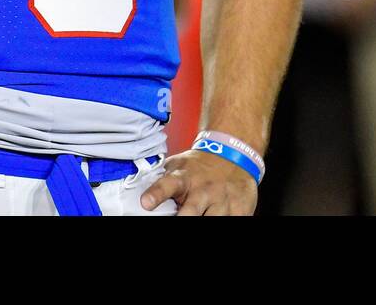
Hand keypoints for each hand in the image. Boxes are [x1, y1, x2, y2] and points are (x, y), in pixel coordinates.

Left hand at [140, 148, 257, 215]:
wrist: (233, 154)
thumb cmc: (198, 166)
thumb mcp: (177, 166)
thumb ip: (161, 180)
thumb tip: (135, 189)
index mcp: (183, 178)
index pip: (167, 185)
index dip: (156, 194)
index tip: (146, 203)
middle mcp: (203, 189)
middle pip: (191, 212)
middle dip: (183, 219)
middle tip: (178, 219)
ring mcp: (222, 200)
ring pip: (212, 221)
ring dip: (204, 220)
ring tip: (200, 215)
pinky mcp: (240, 208)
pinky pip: (231, 222)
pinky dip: (223, 220)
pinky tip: (216, 215)